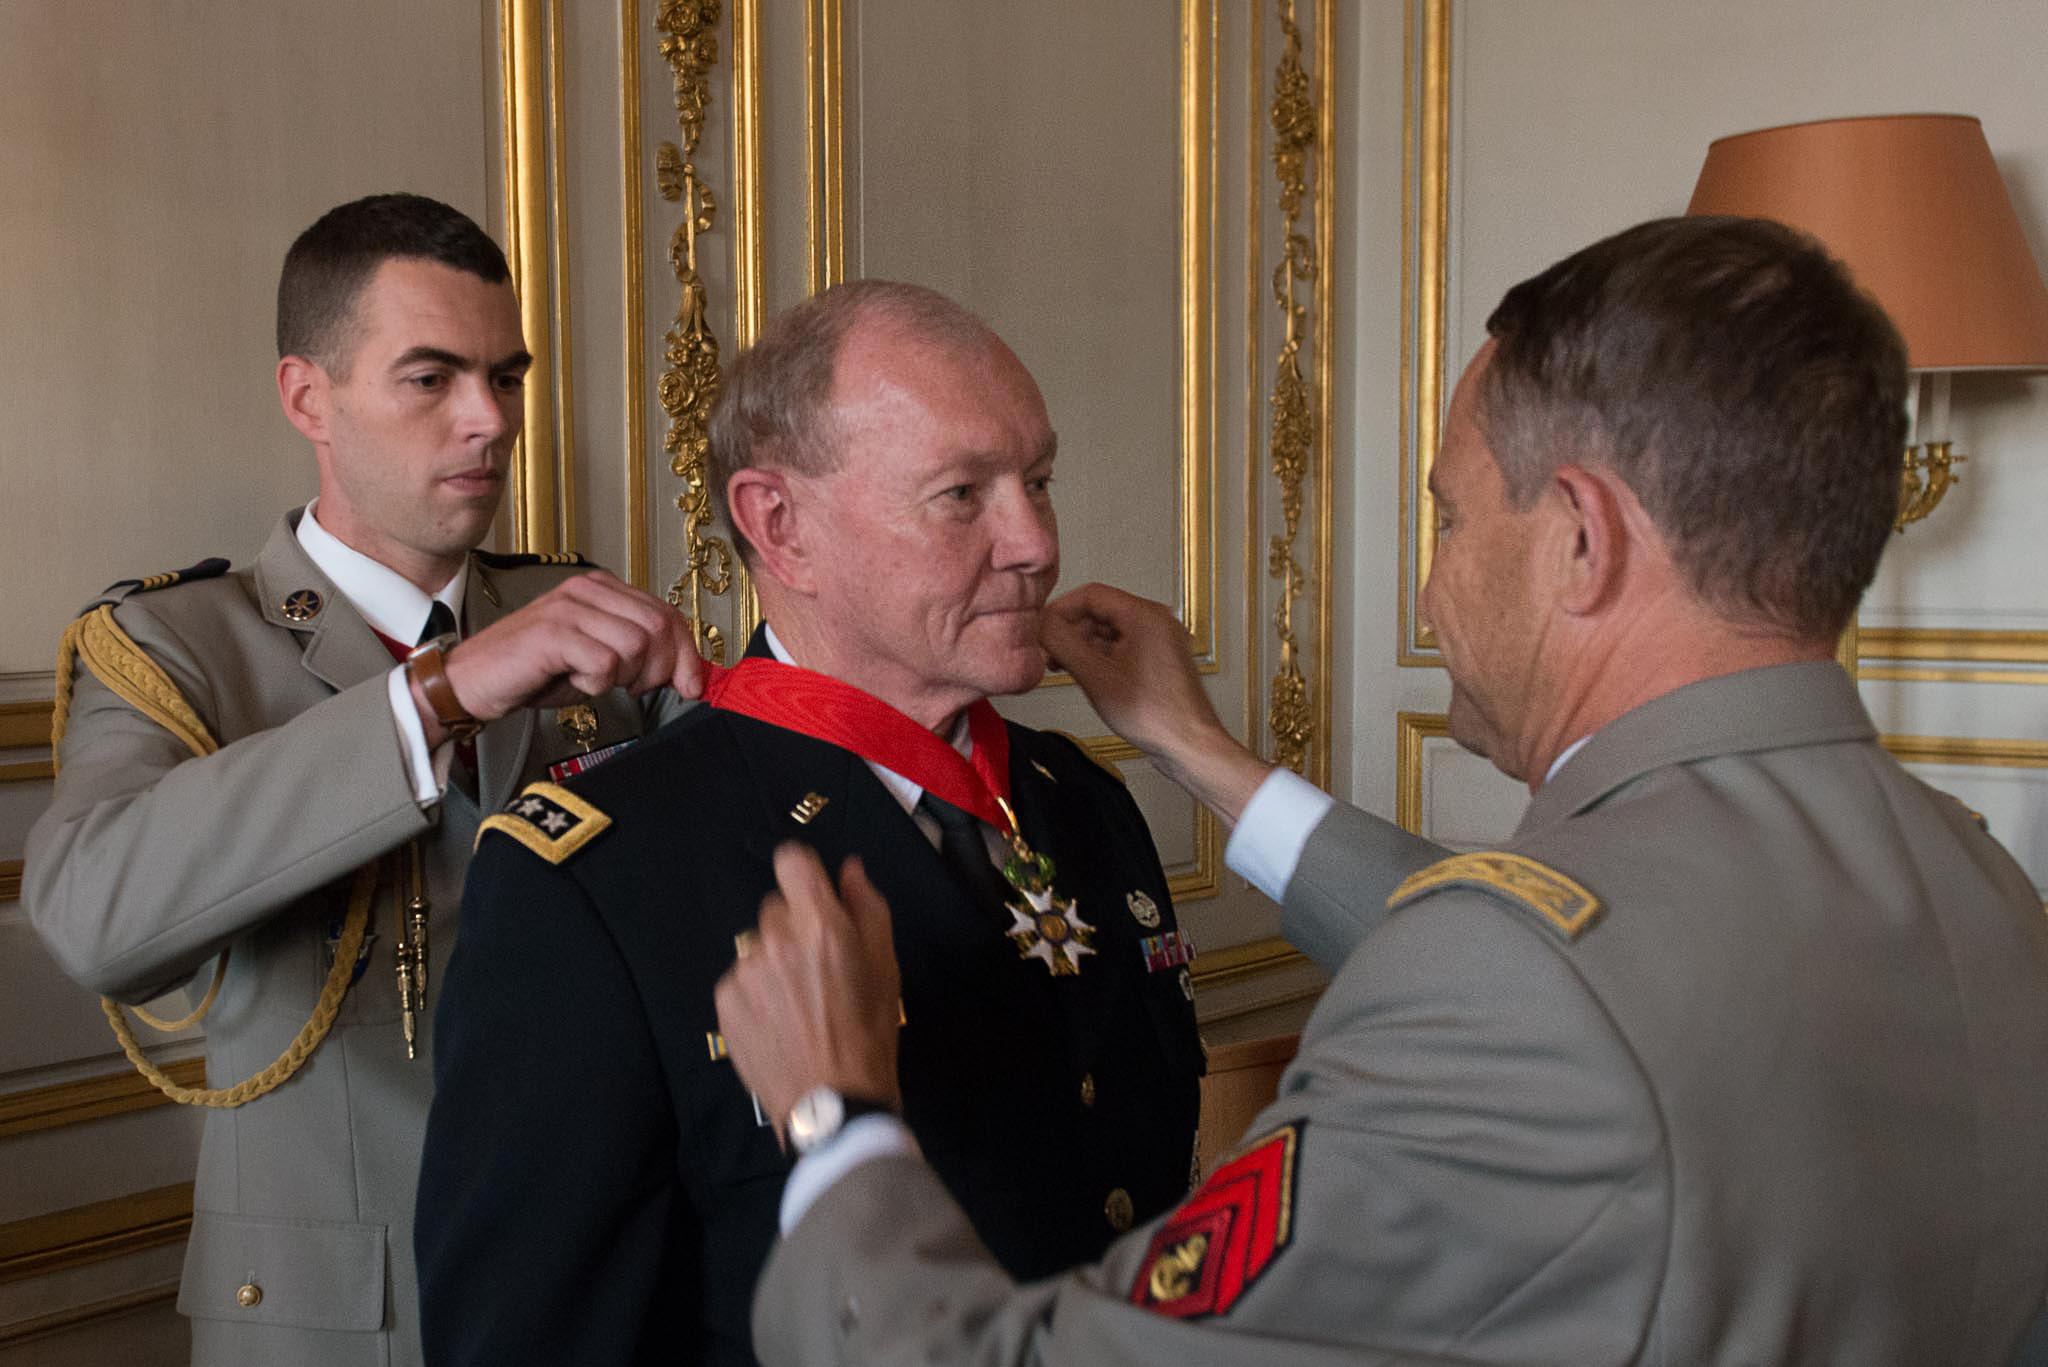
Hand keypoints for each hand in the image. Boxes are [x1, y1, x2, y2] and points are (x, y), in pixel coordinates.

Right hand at [416, 572, 705, 741]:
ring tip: (595, 680)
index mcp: (602, 589)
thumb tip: (691, 675)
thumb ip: (640, 656)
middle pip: (658, 627)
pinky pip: (605, 662)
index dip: (686, 654)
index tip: (691, 686)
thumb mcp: (599, 660)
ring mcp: (569, 608)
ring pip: (636, 644)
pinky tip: (576, 682)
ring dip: (625, 677)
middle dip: (659, 669)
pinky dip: (598, 683)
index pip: (666, 614)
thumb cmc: (536, 671)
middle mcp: (587, 590)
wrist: (474, 681)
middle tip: (633, 688)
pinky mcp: (553, 633)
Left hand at [714, 844, 902, 1144]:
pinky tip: (779, 1020)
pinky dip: (757, 991)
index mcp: (820, 926)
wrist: (834, 1103)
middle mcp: (776, 941)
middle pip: (777, 908)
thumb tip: (849, 871)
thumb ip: (867, 907)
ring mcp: (745, 972)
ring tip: (799, 1003)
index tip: (813, 892)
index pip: (791, 862)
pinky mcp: (726, 1002)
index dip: (803, 873)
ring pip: (758, 945)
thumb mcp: (886, 965)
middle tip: (818, 967)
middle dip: (796, 927)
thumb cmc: (869, 1034)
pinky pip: (740, 978)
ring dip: (775, 961)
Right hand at [1040, 583, 1271, 823]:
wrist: (1189, 745)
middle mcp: (1156, 622)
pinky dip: (1100, 656)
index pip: (1091, 594)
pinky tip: (1085, 674)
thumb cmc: (1157, 716)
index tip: (1041, 627)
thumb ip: (1063, 645)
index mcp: (1145, 616)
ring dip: (1082, 645)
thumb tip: (1042, 626)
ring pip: (1109, 630)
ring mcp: (1159, 641)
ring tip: (1061, 666)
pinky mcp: (1158, 659)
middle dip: (1069, 630)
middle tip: (1047, 651)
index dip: (1060, 610)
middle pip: (1099, 611)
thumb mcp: (1096, 677)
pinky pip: (1121, 646)